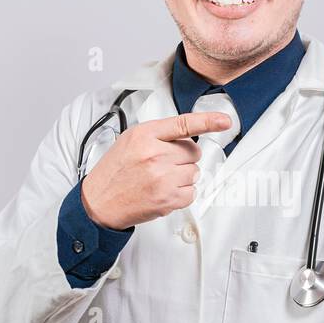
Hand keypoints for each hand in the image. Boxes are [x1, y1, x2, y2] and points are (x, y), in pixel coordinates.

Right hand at [80, 111, 231, 229]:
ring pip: (194, 172)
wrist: (99, 201)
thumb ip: (158, 134)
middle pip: (194, 152)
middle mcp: (155, 155)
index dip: (208, 121)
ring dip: (182, 176)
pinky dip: (181, 193)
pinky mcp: (167, 199)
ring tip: (160, 179)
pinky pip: (192, 192)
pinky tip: (163, 191)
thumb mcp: (130, 140)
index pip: (184, 124)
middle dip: (183, 158)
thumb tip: (185, 134)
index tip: (224, 121)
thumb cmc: (114, 171)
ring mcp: (162, 178)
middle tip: (163, 164)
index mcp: (145, 135)